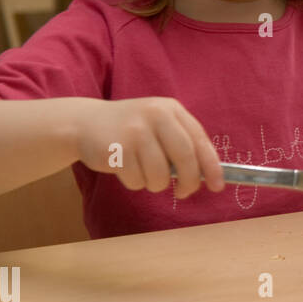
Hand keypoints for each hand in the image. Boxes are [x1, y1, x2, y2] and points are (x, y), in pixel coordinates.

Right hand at [74, 98, 224, 198]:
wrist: (84, 122)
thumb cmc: (130, 130)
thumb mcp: (159, 125)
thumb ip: (182, 143)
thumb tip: (209, 176)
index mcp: (171, 109)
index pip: (199, 140)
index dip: (211, 166)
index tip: (218, 186)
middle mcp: (155, 116)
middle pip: (185, 157)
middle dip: (189, 181)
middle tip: (185, 192)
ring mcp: (134, 132)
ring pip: (160, 175)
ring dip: (156, 184)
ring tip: (144, 172)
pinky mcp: (115, 150)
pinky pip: (137, 181)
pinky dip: (135, 183)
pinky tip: (125, 169)